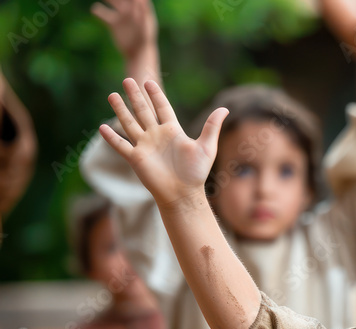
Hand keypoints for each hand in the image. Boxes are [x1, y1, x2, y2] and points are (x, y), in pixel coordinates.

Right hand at [92, 0, 157, 59]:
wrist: (138, 52)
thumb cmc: (145, 40)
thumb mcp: (146, 24)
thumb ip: (143, 11)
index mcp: (139, 9)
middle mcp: (130, 11)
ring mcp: (121, 17)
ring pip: (112, 3)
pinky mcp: (113, 24)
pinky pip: (104, 15)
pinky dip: (98, 11)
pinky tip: (94, 9)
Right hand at [99, 78, 227, 206]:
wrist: (183, 193)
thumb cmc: (196, 172)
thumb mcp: (206, 146)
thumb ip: (212, 126)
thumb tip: (224, 108)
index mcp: (172, 131)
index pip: (162, 108)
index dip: (156, 95)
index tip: (148, 81)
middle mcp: (156, 136)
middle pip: (143, 111)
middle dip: (135, 96)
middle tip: (127, 79)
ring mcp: (145, 146)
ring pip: (130, 123)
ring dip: (121, 110)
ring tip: (112, 95)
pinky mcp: (136, 158)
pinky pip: (121, 145)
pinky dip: (111, 137)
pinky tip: (102, 127)